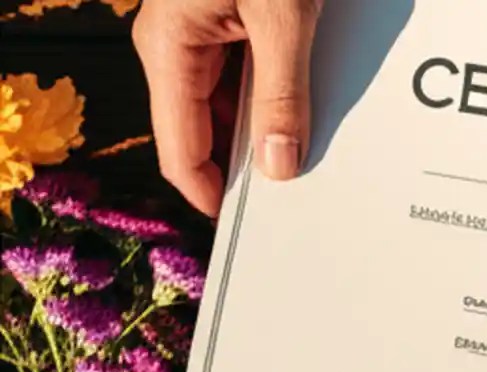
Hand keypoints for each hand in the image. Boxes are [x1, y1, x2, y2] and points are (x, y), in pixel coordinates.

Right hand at [132, 0, 322, 216]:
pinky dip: (272, 95)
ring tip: (311, 148)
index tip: (251, 229)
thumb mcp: (282, 15)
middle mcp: (172, 47)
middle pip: (204, 134)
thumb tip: (279, 163)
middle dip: (249, 162)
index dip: (213, 196)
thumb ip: (281, 91)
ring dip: (265, 127)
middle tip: (299, 193)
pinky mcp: (219, 21)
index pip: (181, 153)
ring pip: (225, 107)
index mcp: (168, 50)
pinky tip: (308, 104)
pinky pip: (242, 76)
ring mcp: (193, 34)